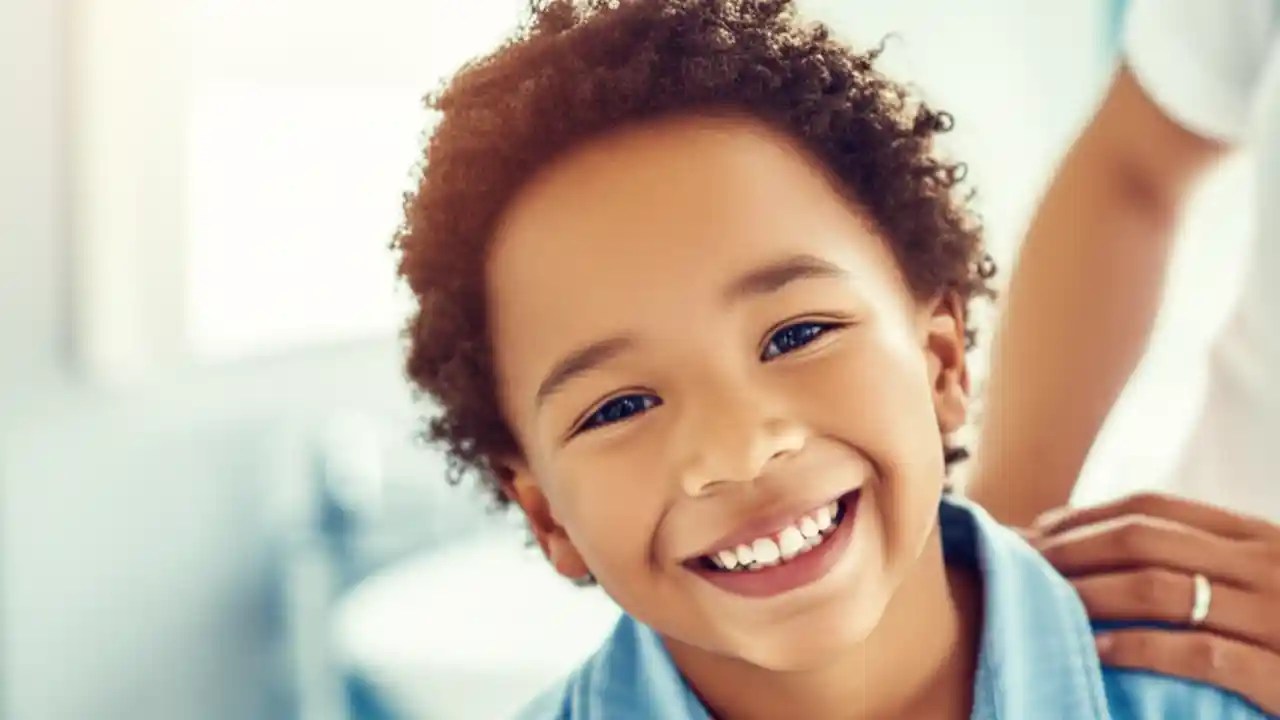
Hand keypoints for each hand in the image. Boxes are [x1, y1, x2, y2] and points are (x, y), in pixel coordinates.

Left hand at [1028, 492, 1279, 715]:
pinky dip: (1139, 648)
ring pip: (1161, 590)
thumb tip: (1105, 547)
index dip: (1085, 517)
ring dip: (1089, 594)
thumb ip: (1204, 560)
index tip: (1035, 533)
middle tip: (1019, 569)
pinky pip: (1199, 652)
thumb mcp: (1262, 580)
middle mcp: (1268, 566)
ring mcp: (1278, 618)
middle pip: (1144, 541)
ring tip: (1043, 605)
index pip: (1153, 507)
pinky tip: (1097, 651)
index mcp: (1259, 537)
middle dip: (1070, 551)